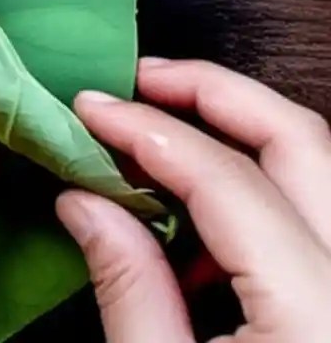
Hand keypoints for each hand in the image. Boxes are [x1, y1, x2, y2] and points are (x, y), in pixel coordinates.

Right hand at [57, 58, 330, 342]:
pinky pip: (316, 212)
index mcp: (316, 312)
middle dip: (214, 92)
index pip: (228, 179)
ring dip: (238, 133)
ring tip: (159, 131)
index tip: (90, 108)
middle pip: (299, 139)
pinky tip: (197, 211)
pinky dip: (257, 189)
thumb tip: (84, 203)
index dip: (149, 129)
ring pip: (316, 165)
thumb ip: (129, 290)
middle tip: (141, 79)